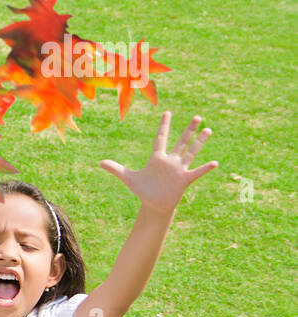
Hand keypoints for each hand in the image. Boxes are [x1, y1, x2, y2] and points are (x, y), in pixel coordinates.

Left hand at [99, 111, 217, 213]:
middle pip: (181, 142)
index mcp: (157, 158)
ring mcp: (179, 169)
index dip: (164, 126)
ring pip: (191, 153)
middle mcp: (170, 161)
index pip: (161, 138)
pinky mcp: (184, 180)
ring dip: (199, 143)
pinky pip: (196, 172)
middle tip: (197, 116)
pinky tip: (215, 163)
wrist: (154, 204)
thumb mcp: (128, 178)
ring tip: (208, 130)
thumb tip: (100, 162)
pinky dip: (205, 169)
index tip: (167, 112)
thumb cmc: (143, 189)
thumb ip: (115, 169)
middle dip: (188, 130)